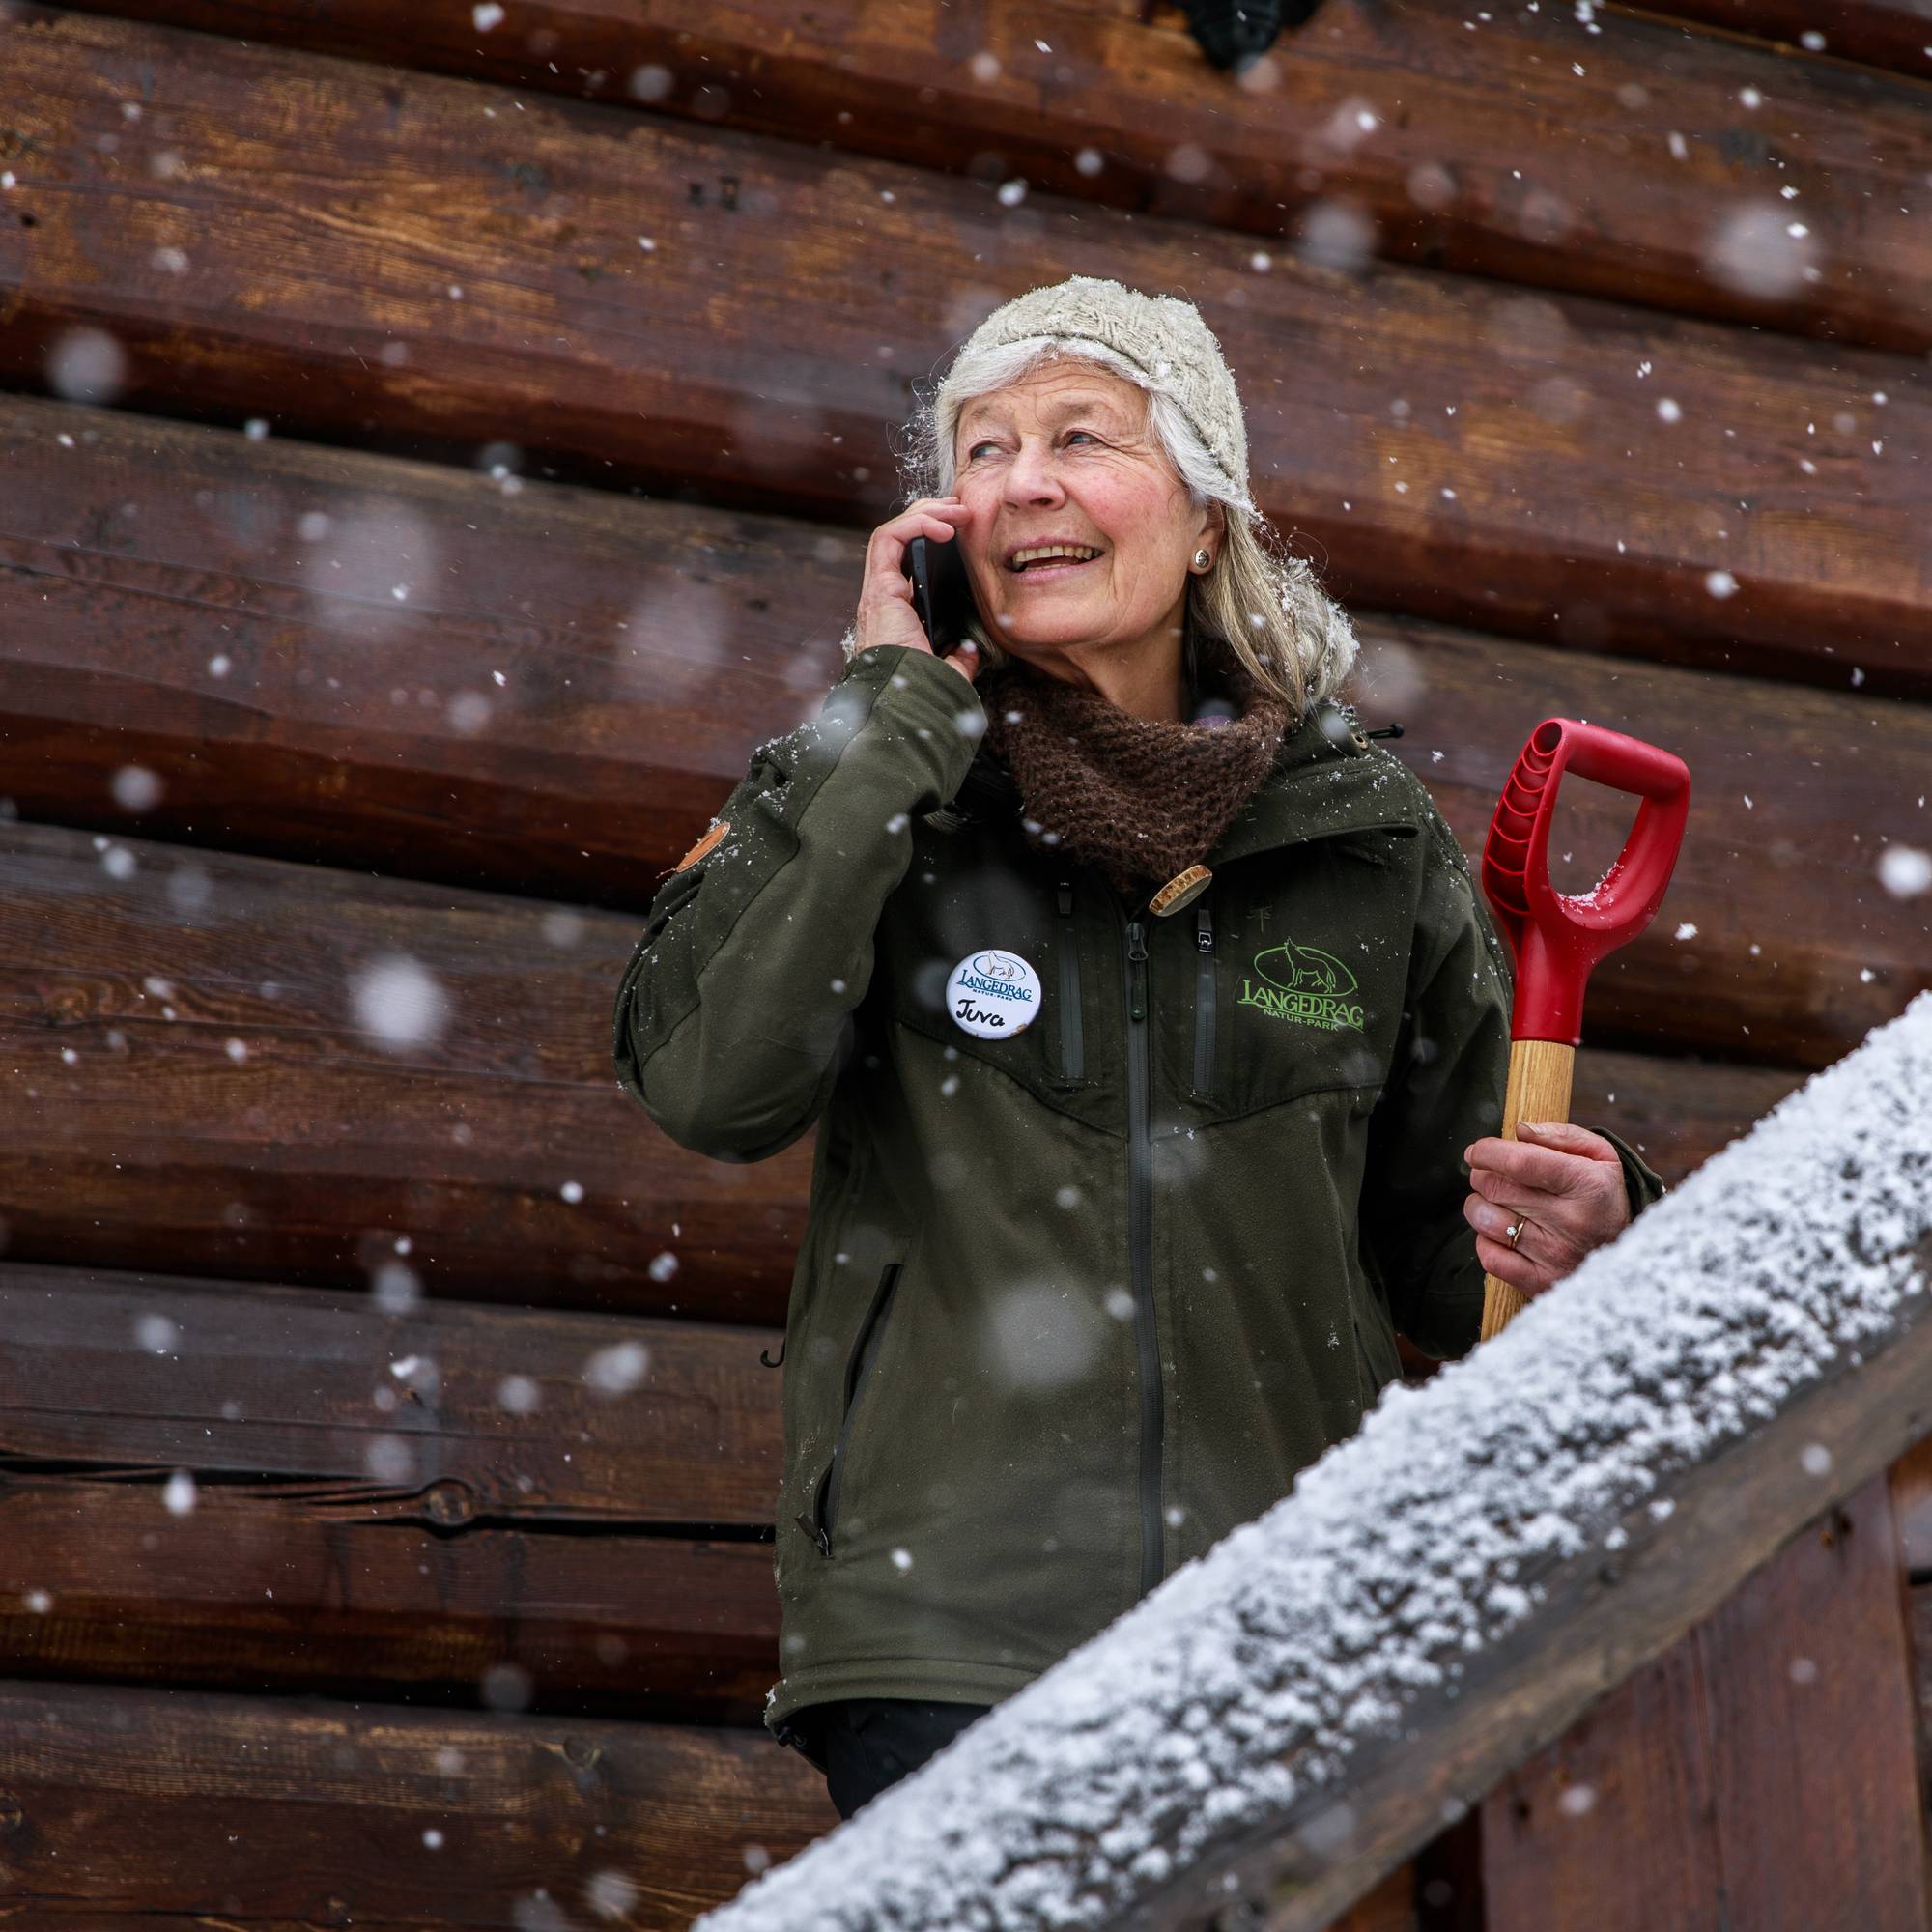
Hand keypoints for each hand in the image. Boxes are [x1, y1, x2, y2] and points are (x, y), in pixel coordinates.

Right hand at [851, 496, 980, 684]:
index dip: (931, 539)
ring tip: (955, 510)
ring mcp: (877, 593)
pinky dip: (915, 524)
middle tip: (962, 511)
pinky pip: (888, 539)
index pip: (908, 562)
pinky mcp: (878, 589)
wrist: (901, 708)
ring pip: (891, 534)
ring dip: (923, 513)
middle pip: (900, 542)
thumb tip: (969, 653)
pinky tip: (943, 526)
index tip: (962, 532)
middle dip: (930, 516)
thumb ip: (956, 661)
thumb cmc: (919, 696)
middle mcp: (882, 600)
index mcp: (896, 615)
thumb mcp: (947, 672)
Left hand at [1462, 1120, 1628, 1301]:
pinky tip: (1504, 1232)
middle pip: (1495, 1188)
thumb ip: (1562, 1136)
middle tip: (1491, 1175)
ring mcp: (1556, 1255)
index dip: (1488, 1152)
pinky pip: (1489, 1256)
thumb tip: (1521, 1131)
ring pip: (1485, 1219)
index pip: (1521, 1162)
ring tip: (1498, 1203)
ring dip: (1480, 1205)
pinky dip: (1486, 1240)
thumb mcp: (1600, 1157)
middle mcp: (1572, 1222)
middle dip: (1483, 1175)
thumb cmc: (1604, 1199)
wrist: (1633, 1258)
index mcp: (1588, 1185)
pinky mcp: (1542, 1282)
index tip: (1477, 1151)